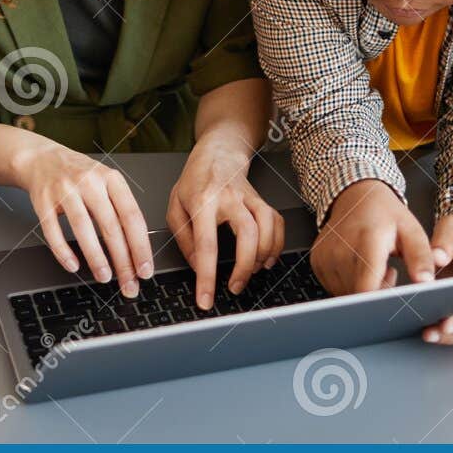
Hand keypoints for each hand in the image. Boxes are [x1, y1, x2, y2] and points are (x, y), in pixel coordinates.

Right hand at [18, 141, 152, 296]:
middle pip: (111, 226)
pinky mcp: (43, 201)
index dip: (140, 246)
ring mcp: (65, 190)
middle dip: (122, 260)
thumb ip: (121, 209)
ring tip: (105, 277)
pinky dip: (63, 252)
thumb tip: (137, 250)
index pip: (132, 216)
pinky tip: (73, 266)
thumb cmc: (81, 176)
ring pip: (83, 229)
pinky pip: (54, 231)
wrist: (43, 159)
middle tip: (129, 284)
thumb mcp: (107, 183)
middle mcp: (90, 182)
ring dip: (96, 258)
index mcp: (111, 179)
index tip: (145, 269)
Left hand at [166, 137, 283, 308]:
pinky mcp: (262, 200)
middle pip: (247, 235)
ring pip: (267, 228)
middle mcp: (229, 198)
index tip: (206, 300)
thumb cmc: (195, 180)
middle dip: (244, 267)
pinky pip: (277, 223)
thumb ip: (184, 239)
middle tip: (234, 287)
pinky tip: (267, 258)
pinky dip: (276, 244)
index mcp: (202, 202)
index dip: (207, 277)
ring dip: (262, 257)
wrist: (218, 152)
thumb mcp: (175, 206)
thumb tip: (198, 267)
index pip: (206, 244)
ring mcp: (249, 198)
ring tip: (251, 272)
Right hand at [309, 179, 434, 296]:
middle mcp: (340, 250)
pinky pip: (334, 287)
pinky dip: (349, 285)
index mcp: (366, 241)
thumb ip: (420, 257)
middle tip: (390, 274)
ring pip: (345, 293)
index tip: (394, 298)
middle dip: (377, 294)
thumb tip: (425, 281)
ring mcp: (324, 257)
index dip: (381, 300)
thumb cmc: (385, 215)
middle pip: (357, 294)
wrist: (356, 197)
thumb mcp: (411, 230)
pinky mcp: (317, 262)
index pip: (366, 288)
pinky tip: (360, 269)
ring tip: (375, 269)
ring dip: (363, 290)